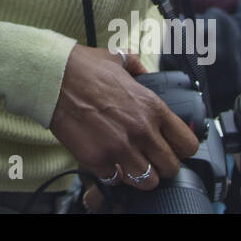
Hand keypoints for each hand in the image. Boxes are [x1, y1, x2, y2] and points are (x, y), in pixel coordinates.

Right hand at [49, 45, 198, 192]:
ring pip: (147, 181)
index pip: (187, 143)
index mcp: (152, 107)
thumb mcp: (117, 59)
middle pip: (171, 167)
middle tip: (150, 158)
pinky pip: (115, 180)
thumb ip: (136, 67)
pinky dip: (112, 174)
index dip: (180, 148)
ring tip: (130, 165)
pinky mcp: (98, 159)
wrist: (53, 77)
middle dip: (162, 165)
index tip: (171, 147)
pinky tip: (107, 162)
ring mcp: (120, 148)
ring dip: (139, 174)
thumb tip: (143, 72)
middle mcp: (141, 130)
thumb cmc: (82, 68)